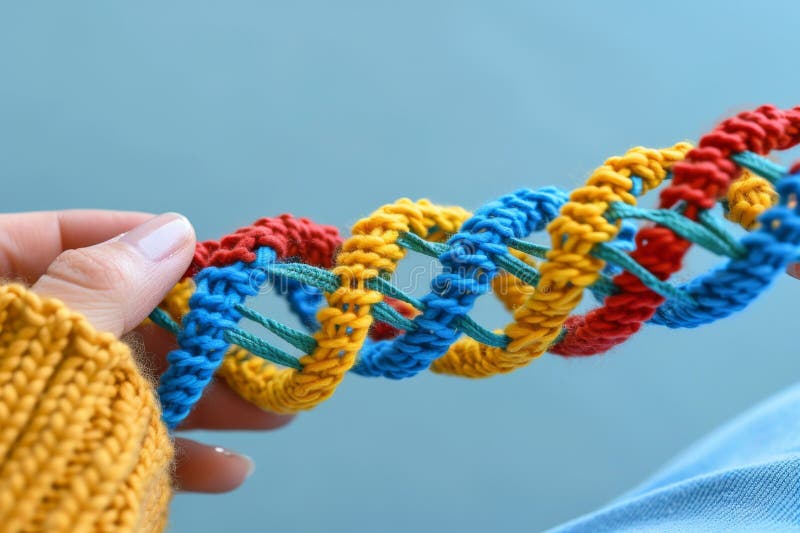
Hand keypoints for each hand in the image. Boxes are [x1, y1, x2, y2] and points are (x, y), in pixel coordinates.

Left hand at [0, 210, 292, 492]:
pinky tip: (227, 471)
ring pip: (125, 391)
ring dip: (203, 404)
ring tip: (272, 414)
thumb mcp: (46, 353)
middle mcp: (7, 353)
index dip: (125, 237)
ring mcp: (34, 411)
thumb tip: (171, 229)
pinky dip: (175, 458)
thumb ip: (105, 285)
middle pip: (107, 321)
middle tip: (254, 344)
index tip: (197, 251)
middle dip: (192, 339)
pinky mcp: (57, 463)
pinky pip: (117, 449)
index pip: (47, 240)